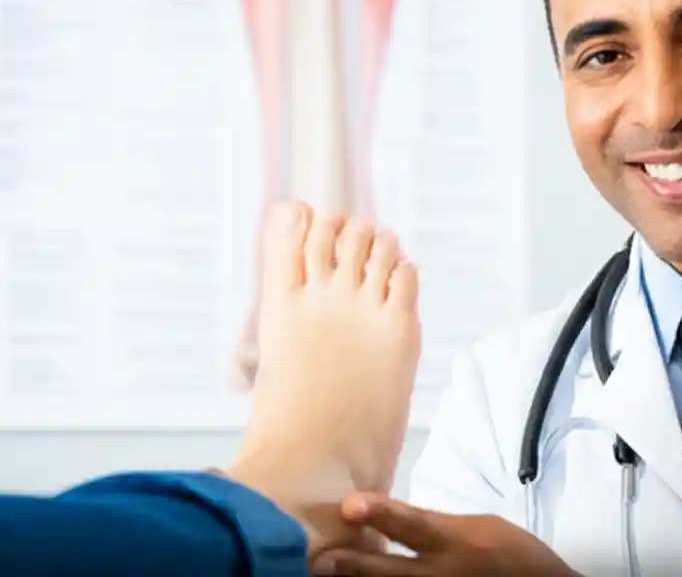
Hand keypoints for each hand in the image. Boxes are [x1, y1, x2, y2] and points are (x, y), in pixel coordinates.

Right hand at [225, 203, 421, 559]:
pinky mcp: (398, 328)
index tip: (315, 227)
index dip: (307, 218)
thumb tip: (281, 276)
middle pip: (340, 227)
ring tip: (380, 265)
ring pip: (378, 241)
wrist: (317, 462)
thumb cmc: (288, 419)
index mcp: (279, 301)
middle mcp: (321, 295)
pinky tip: (397, 289)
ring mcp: (361, 308)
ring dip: (381, 246)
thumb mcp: (274, 351)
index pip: (292, 224)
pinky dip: (403, 272)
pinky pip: (406, 273)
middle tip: (356, 249)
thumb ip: (288, 307)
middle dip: (349, 231)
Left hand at [313, 493, 579, 575]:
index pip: (413, 524)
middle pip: (391, 571)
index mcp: (456, 542)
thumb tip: (390, 519)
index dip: (381, 514)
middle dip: (355, 566)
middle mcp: (444, 574)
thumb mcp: (480, 528)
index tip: (350, 505)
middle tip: (321, 560)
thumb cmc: (511, 554)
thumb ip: (435, 526)